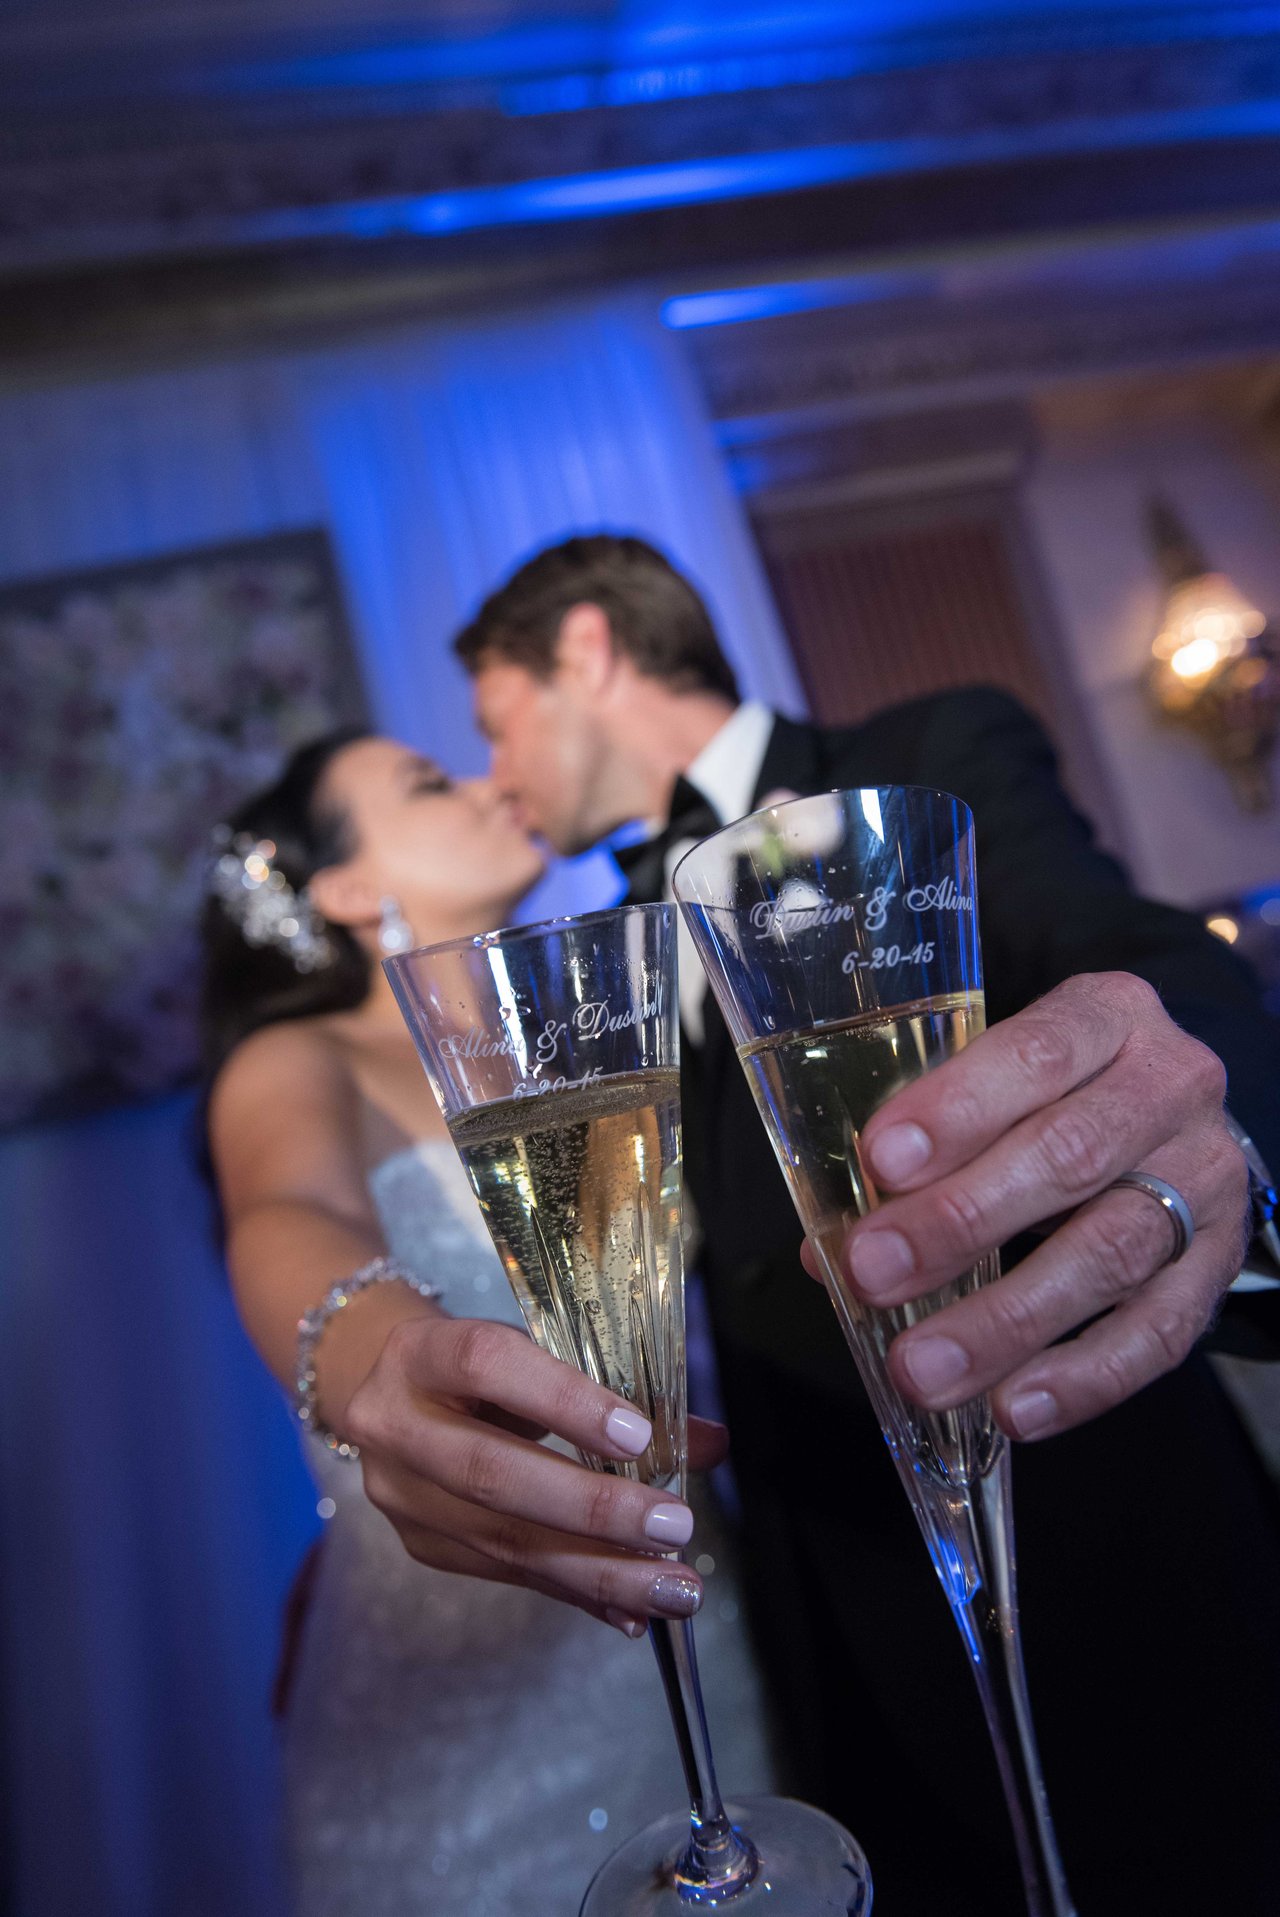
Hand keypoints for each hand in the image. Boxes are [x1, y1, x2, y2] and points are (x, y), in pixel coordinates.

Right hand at [344, 1314, 726, 1634]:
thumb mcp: (535, 1352)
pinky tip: (632, 1608)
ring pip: (502, 1540)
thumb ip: (619, 1390)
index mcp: (421, 1353)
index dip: (563, 1400)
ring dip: (599, 1571)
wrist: (390, 1390)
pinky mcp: (420, 1544)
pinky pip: (507, 1574)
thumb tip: (710, 1442)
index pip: (487, 1365)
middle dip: (592, 1509)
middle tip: (672, 1527)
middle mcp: (394, 1422)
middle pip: (491, 1473)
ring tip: (672, 1587)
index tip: (640, 1434)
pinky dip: (578, 1591)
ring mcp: (400, 1493)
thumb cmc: (483, 1366)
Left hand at [820, 972, 1249, 1439]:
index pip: (1036, 1053)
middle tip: (874, 1272)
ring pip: (1114, 1251)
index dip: (958, 1109)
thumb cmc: (1053, 1098)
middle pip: (1072, 1155)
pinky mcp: (1219, 1266)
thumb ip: (920, 1148)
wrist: (1174, 1126)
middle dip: (961, 1221)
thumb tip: (830, 1245)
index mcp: (1109, 1016)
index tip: (881, 1161)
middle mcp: (1171, 1087)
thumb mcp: (998, 1082)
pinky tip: (1011, 1408)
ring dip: (1008, 1320)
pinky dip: (1082, 1378)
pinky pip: (1159, 1333)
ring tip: (924, 1369)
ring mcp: (1206, 1180)